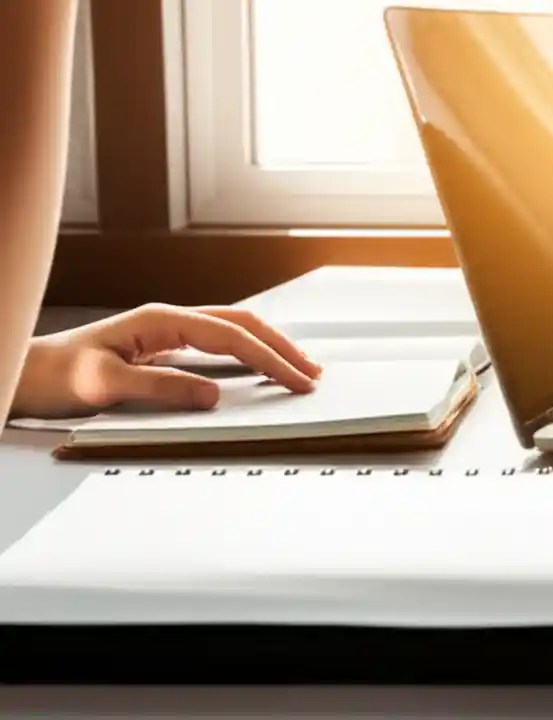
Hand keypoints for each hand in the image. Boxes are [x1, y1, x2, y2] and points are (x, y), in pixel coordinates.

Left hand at [10, 304, 323, 418]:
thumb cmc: (54, 376)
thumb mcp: (105, 385)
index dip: (270, 359)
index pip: (232, 337)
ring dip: (270, 347)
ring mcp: (167, 332)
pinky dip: (249, 354)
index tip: (297, 381)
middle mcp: (168, 320)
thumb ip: (161, 388)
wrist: (25, 373)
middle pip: (243, 323)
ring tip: (299, 367)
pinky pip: (219, 345)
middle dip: (283, 346)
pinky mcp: (164, 349)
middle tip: (314, 373)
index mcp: (161, 321)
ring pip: (234, 331)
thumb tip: (214, 395)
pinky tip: (259, 367)